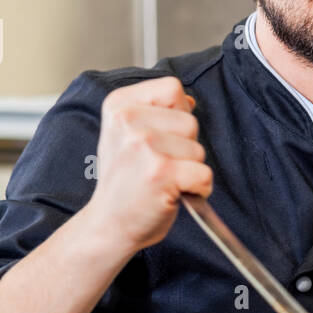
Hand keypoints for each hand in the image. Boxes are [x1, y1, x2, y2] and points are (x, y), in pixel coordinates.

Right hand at [87, 75, 212, 252]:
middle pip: (190, 121)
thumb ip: (156, 113)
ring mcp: (144, 146)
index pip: (172, 88)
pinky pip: (204, 174)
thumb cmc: (124, 182)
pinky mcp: (161, 173)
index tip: (158, 138)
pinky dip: (198, 189)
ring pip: (198, 149)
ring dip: (189, 169)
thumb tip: (190, 101)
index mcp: (119, 104)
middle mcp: (128, 120)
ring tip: (162, 181)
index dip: (177, 114)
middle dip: (184, 146)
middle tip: (157, 166)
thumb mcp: (126, 136)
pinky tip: (174, 194)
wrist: (108, 224)